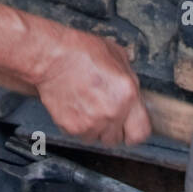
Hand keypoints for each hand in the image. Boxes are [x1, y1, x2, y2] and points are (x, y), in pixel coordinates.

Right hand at [34, 30, 150, 147]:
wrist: (52, 58)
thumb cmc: (81, 52)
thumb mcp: (118, 57)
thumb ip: (129, 81)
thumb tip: (133, 94)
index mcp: (127, 95)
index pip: (140, 132)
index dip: (135, 130)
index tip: (130, 128)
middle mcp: (112, 112)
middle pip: (117, 139)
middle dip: (112, 128)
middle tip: (104, 112)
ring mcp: (91, 123)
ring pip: (97, 139)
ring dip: (95, 129)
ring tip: (88, 108)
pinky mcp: (72, 127)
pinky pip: (80, 135)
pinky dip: (78, 126)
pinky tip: (76, 108)